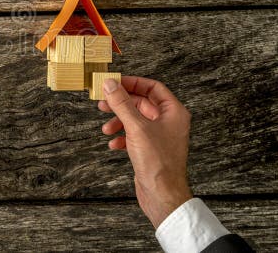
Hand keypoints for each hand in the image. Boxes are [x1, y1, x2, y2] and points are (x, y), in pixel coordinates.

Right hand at [98, 76, 192, 228]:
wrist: (161, 194)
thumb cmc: (158, 162)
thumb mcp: (136, 127)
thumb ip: (122, 103)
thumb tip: (110, 84)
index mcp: (173, 112)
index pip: (153, 87)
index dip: (133, 83)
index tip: (115, 82)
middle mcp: (168, 122)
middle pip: (141, 103)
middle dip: (121, 104)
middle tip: (103, 102)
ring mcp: (159, 136)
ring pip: (135, 120)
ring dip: (118, 122)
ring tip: (106, 128)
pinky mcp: (150, 149)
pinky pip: (133, 136)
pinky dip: (122, 137)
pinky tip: (114, 144)